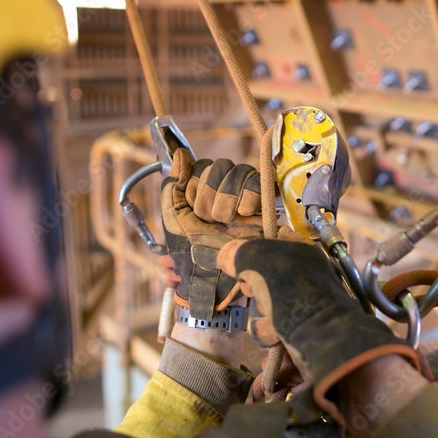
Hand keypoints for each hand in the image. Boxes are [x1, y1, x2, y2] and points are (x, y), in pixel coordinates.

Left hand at [161, 149, 263, 320]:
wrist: (225, 283)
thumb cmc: (197, 257)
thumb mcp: (175, 222)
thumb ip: (172, 187)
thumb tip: (179, 154)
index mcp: (203, 195)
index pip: (201, 166)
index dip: (195, 186)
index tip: (195, 212)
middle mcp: (225, 193)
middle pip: (219, 165)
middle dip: (210, 197)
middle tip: (213, 221)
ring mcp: (246, 197)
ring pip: (238, 170)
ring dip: (227, 199)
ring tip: (230, 222)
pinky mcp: (266, 204)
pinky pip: (258, 180)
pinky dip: (250, 197)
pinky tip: (247, 215)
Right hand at [217, 238, 418, 423]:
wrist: (322, 339)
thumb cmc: (293, 292)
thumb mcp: (258, 259)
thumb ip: (236, 253)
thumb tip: (225, 257)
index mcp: (301, 252)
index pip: (272, 241)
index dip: (253, 251)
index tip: (243, 262)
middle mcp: (303, 276)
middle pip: (261, 277)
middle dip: (252, 288)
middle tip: (256, 291)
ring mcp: (301, 305)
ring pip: (262, 306)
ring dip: (260, 316)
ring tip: (272, 319)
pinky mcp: (297, 331)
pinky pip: (269, 330)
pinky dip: (267, 334)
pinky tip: (276, 337)